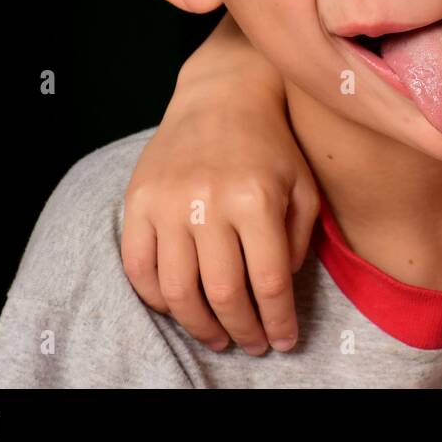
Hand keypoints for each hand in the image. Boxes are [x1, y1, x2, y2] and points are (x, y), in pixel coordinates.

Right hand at [121, 15, 318, 354]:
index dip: (278, 321)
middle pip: (224, 293)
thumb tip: (278, 291)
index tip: (284, 341)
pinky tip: (179, 307)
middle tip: (253, 345)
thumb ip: (299, 241)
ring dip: (199, 325)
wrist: (221, 96)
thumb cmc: (272, 146)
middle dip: (242, 330)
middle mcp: (209, 202)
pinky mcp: (137, 200)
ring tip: (219, 336)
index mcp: (256, 199)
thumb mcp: (304, 186)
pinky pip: (138, 267)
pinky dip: (157, 298)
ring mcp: (168, 202)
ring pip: (178, 290)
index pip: (270, 282)